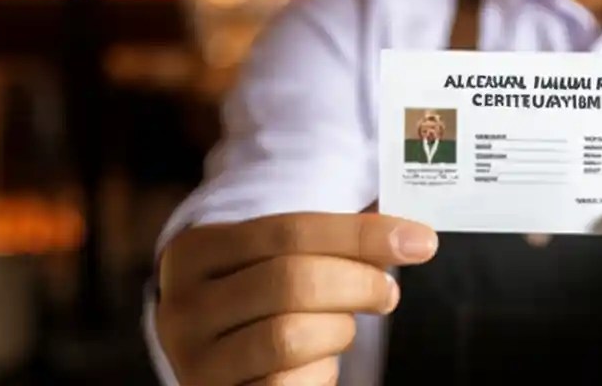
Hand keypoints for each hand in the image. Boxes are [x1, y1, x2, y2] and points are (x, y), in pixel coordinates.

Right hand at [156, 212, 437, 384]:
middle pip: (292, 281)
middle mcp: (181, 307)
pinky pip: (287, 384)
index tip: (419, 241)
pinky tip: (319, 362)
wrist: (228, 360)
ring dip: (338, 331)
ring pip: (290, 336)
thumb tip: (415, 240)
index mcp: (195, 251)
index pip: (291, 230)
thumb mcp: (286, 258)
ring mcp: (193, 362)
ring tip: (341, 326)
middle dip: (358, 283)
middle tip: (387, 292)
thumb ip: (339, 242)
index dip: (362, 235)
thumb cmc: (269, 298)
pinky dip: (320, 371)